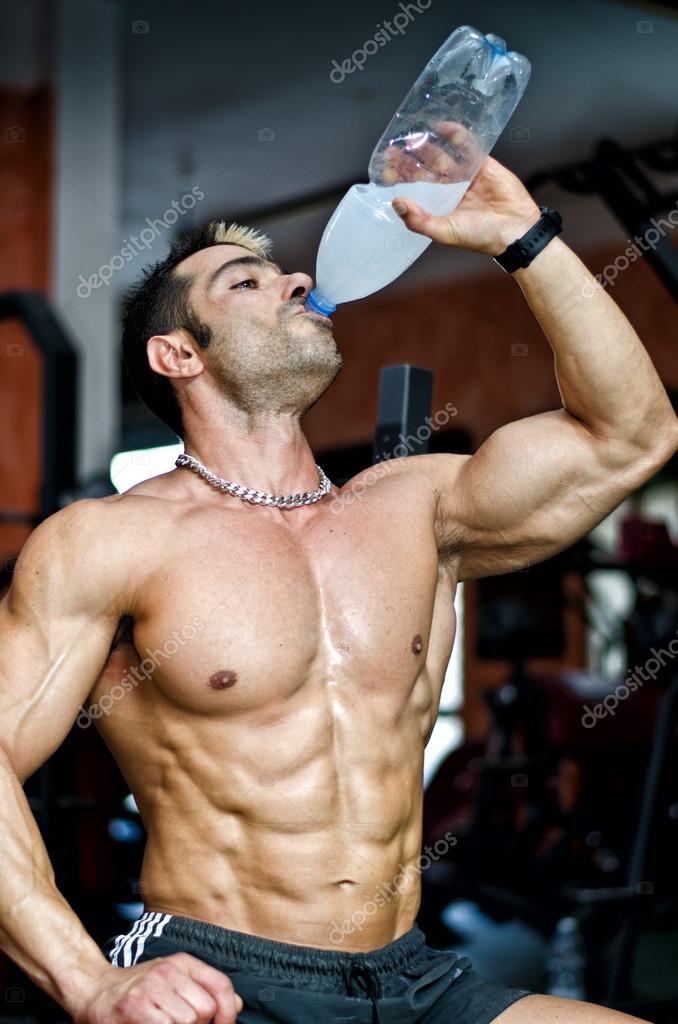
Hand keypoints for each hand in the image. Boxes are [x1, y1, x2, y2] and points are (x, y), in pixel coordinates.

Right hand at [75, 953, 242, 1023]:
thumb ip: (205, 989)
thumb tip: (238, 1006)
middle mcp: (166, 971)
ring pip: (187, 1021)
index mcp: (181, 963)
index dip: (228, 1013)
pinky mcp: (132, 1008)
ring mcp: (148, 989)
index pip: (220, 985)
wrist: (94, 991)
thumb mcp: (173, 980)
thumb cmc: (136, 990)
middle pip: (204, 1009)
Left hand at [385, 123, 540, 256]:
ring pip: (442, 156)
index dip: (400, 180)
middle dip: (408, 161)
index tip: (385, 169)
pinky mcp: (482, 163)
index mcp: (438, 207)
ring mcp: (465, 176)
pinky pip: (466, 146)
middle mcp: (449, 190)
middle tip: (394, 149)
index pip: (414, 190)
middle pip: (424, 171)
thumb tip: (397, 203)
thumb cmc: (480, 236)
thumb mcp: (444, 232)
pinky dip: (455, 134)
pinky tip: (442, 126)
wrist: (515, 229)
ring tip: (412, 136)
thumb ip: (419, 220)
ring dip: (427, 146)